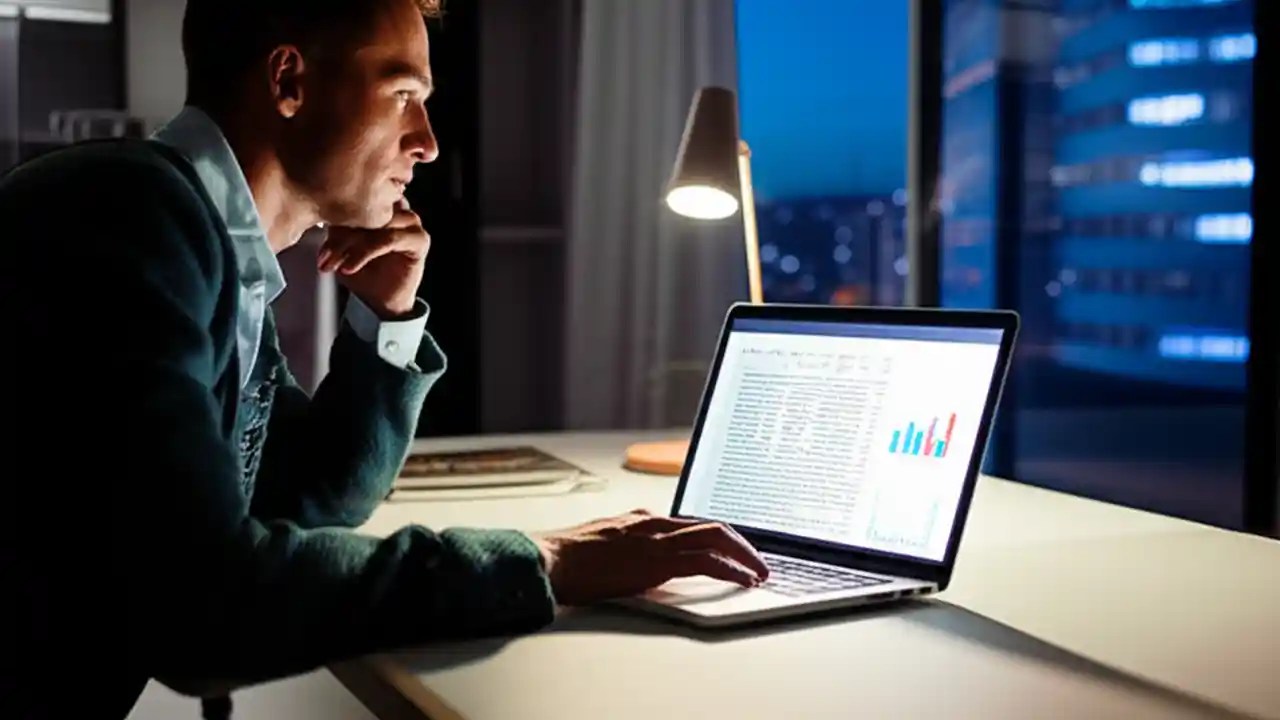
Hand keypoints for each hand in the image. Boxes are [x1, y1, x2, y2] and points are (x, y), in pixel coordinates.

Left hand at [317, 199, 429, 318]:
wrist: (382, 300)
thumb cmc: (362, 270)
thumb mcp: (342, 246)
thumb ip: (337, 227)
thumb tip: (320, 215)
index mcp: (381, 203)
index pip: (354, 200)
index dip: (332, 218)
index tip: (317, 243)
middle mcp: (398, 208)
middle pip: (365, 209)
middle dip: (340, 235)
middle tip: (324, 256)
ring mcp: (411, 222)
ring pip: (377, 223)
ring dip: (352, 244)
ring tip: (336, 262)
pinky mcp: (419, 240)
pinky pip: (389, 239)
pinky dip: (366, 253)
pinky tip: (350, 268)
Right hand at [529, 509, 769, 605]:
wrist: (548, 560)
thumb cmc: (565, 560)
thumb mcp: (602, 547)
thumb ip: (627, 551)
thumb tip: (642, 566)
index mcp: (641, 519)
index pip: (690, 523)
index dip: (717, 537)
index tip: (732, 549)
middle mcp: (653, 522)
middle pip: (710, 524)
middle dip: (739, 542)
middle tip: (757, 560)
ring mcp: (656, 538)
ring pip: (716, 536)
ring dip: (744, 554)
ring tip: (759, 571)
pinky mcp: (657, 559)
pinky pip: (706, 560)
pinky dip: (731, 568)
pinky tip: (743, 580)